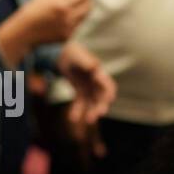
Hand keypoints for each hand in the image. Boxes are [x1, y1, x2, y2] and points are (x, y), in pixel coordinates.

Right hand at [18, 0, 90, 46]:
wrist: (24, 32)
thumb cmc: (32, 11)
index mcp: (63, 5)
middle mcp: (68, 18)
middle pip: (88, 7)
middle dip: (87, 0)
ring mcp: (68, 29)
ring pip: (83, 17)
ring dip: (80, 9)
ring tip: (72, 5)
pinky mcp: (66, 37)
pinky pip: (75, 26)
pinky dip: (73, 19)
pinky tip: (63, 16)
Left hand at [58, 41, 115, 161]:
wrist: (63, 55)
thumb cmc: (73, 53)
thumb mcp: (78, 56)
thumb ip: (85, 62)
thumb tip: (94, 66)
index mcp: (98, 73)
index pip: (108, 85)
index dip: (109, 92)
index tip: (109, 99)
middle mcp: (96, 82)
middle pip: (101, 97)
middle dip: (101, 105)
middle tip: (99, 114)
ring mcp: (89, 88)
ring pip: (92, 102)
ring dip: (91, 111)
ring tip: (88, 120)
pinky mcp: (81, 91)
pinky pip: (80, 102)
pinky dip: (77, 110)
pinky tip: (73, 118)